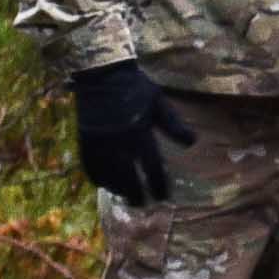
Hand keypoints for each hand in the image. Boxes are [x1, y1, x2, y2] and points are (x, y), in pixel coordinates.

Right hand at [73, 63, 197, 206]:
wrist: (101, 74)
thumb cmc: (135, 88)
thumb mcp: (158, 103)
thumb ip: (174, 125)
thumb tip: (194, 142)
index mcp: (140, 134)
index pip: (152, 169)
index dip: (159, 185)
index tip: (163, 196)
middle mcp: (119, 144)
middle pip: (129, 180)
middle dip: (137, 195)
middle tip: (143, 203)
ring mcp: (100, 145)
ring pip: (109, 178)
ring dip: (118, 190)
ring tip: (126, 196)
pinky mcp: (85, 142)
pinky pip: (91, 168)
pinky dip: (99, 180)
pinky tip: (107, 184)